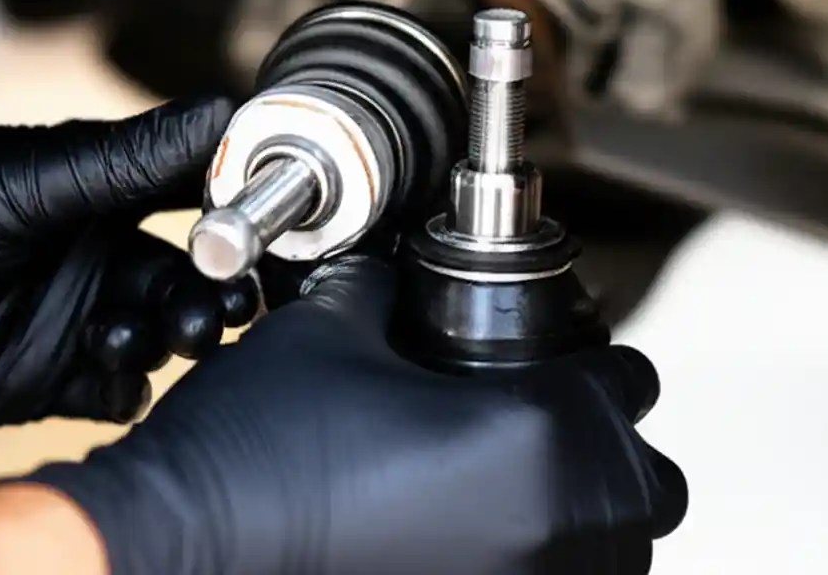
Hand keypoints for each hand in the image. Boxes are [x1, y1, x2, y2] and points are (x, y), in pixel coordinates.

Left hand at [0, 96, 257, 427]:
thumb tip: (213, 113)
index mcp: (81, 189)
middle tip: (223, 296)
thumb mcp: (7, 185)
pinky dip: (130, 383)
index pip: (182, 191)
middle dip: (214, 284)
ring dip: (175, 332)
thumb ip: (116, 162)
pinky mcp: (36, 378)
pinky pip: (111, 387)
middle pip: (182, 273)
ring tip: (165, 329)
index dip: (231, 202)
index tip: (269, 215)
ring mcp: (61, 316)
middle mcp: (79, 251)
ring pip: (155, 330)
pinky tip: (121, 369)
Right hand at [23, 257, 686, 573]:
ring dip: (584, 513)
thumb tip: (400, 280)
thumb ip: (390, 288)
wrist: (181, 543)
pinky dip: (538, 559)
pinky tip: (481, 537)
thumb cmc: (250, 451)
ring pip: (617, 553)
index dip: (594, 358)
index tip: (567, 359)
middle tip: (547, 425)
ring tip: (517, 488)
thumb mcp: (329, 327)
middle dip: (606, 446)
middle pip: (646, 483)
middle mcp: (546, 533)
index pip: (627, 383)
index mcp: (527, 440)